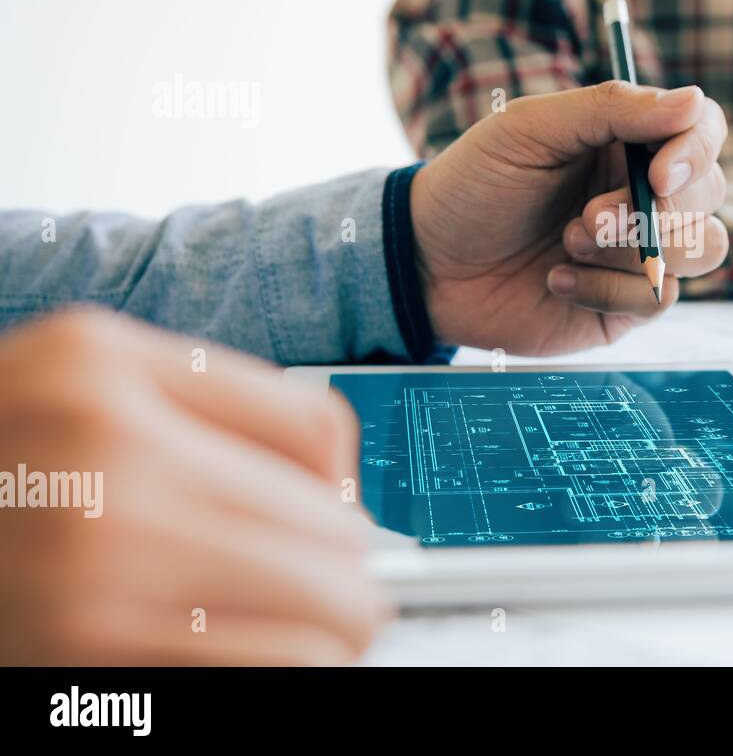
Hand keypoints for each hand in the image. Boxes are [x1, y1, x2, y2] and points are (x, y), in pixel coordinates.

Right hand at [0, 310, 389, 664]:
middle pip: (337, 535)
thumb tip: (338, 479)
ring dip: (329, 626)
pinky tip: (247, 654)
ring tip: (288, 622)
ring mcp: (94, 570)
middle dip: (345, 569)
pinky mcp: (85, 662)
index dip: (339, 485)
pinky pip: (276, 672)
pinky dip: (286, 668)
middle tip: (323, 583)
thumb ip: (207, 400)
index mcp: (105, 372)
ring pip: (327, 614)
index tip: (329, 517)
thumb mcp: (76, 377)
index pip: (318, 430)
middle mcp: (104, 463)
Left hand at [411, 81, 728, 354]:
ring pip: (701, 249)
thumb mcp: (532, 128)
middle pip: (708, 193)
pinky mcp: (625, 304)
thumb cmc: (475, 185)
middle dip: (653, 209)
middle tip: (587, 217)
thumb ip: (612, 108)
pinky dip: (606, 290)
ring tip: (569, 243)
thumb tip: (693, 99)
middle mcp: (644, 193)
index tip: (660, 172)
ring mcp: (639, 250)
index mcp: (628, 141)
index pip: (702, 131)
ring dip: (636, 248)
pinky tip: (555, 281)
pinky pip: (658, 298)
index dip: (697, 150)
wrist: (427, 263)